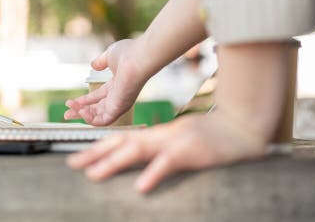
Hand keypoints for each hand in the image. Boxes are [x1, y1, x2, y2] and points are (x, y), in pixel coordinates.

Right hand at [64, 38, 154, 124]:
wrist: (138, 57)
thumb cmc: (128, 54)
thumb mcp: (109, 56)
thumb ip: (100, 62)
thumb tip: (93, 65)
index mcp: (115, 86)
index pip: (97, 98)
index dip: (83, 101)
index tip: (70, 102)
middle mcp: (117, 97)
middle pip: (96, 110)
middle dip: (79, 112)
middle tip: (66, 114)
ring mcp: (118, 104)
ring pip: (98, 118)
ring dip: (82, 116)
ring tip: (70, 111)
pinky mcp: (119, 108)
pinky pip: (104, 121)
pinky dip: (90, 119)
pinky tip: (81, 111)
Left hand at [67, 41, 291, 191]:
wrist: (243, 128)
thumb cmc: (214, 138)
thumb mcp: (183, 144)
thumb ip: (162, 153)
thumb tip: (142, 168)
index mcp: (158, 136)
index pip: (122, 141)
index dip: (98, 148)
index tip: (77, 159)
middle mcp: (161, 136)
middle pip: (122, 143)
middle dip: (94, 153)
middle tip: (71, 164)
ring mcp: (176, 142)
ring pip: (138, 150)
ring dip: (113, 162)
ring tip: (93, 174)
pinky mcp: (192, 151)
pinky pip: (169, 163)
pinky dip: (154, 174)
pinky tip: (141, 187)